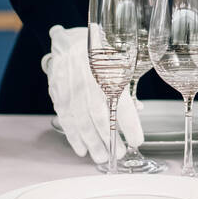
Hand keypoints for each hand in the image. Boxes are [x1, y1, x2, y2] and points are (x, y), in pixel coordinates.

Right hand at [41, 25, 142, 161]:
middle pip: (99, 115)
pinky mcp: (58, 93)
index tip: (137, 141)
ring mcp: (71, 87)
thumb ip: (127, 86)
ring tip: (102, 158)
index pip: (121, 101)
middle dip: (109, 138)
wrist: (70, 40)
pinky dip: (73, 136)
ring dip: (92, 142)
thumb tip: (139, 110)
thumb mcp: (120, 62)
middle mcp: (89, 79)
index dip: (130, 124)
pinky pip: (66, 118)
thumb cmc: (101, 52)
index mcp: (109, 70)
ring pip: (81, 120)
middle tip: (119, 153)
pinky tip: (82, 150)